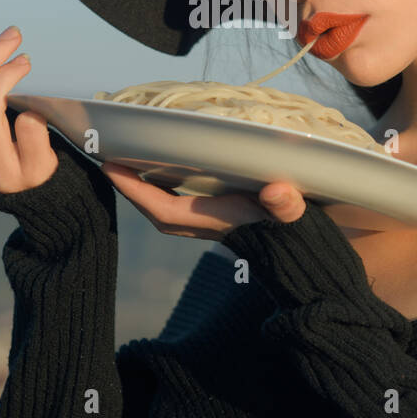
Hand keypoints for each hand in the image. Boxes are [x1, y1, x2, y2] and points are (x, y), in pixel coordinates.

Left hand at [100, 163, 307, 239]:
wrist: (310, 258)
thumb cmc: (302, 232)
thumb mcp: (299, 216)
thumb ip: (288, 206)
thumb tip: (274, 191)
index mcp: (221, 223)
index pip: (165, 211)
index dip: (135, 192)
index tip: (110, 166)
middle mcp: (211, 227)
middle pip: (157, 213)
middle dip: (130, 189)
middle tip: (107, 158)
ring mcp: (214, 225)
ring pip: (167, 211)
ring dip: (144, 191)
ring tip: (127, 162)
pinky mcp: (222, 220)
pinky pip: (181, 206)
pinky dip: (165, 191)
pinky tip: (162, 171)